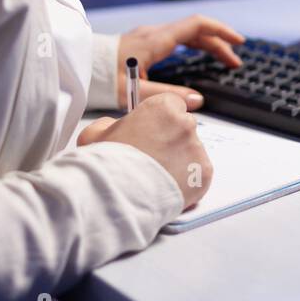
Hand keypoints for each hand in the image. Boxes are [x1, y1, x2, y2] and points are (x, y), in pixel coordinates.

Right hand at [77, 93, 213, 209]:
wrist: (119, 195)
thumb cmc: (108, 164)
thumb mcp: (95, 133)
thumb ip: (108, 124)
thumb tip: (112, 127)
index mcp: (163, 107)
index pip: (173, 105)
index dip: (161, 120)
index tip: (153, 132)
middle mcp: (184, 124)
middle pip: (184, 128)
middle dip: (171, 141)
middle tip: (152, 158)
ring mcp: (197, 149)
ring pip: (191, 152)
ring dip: (178, 161)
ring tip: (156, 176)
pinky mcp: (204, 173)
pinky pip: (197, 174)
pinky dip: (186, 181)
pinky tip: (166, 186)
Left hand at [115, 14, 244, 109]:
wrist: (79, 67)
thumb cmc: (103, 77)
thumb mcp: (137, 91)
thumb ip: (168, 95)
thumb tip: (196, 100)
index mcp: (156, 40)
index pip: (197, 25)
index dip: (220, 32)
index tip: (238, 42)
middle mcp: (154, 34)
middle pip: (196, 31)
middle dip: (219, 44)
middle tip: (234, 62)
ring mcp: (149, 36)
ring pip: (187, 34)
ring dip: (207, 44)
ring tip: (222, 60)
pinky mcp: (144, 42)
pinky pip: (177, 38)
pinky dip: (194, 45)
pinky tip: (198, 57)